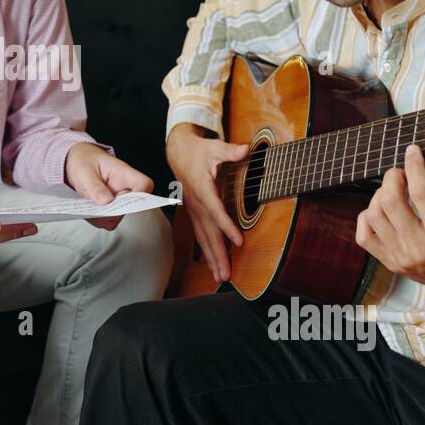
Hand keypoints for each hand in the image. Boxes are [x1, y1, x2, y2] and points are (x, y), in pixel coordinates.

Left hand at [63, 143, 154, 230]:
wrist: (76, 161)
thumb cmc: (84, 160)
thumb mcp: (85, 170)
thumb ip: (95, 186)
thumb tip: (106, 201)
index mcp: (123, 173)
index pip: (144, 184)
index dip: (140, 196)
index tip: (121, 202)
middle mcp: (124, 188)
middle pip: (131, 206)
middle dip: (112, 211)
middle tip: (95, 204)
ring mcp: (118, 200)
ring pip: (118, 217)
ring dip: (102, 217)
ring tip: (88, 206)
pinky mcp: (110, 209)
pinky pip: (108, 221)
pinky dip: (97, 219)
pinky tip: (88, 210)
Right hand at [165, 123, 247, 283]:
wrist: (178, 153)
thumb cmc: (198, 151)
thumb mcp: (214, 147)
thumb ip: (230, 150)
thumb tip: (246, 149)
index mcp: (202, 188)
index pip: (216, 211)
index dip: (227, 227)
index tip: (239, 242)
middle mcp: (197, 204)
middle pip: (208, 232)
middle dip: (217, 254)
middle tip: (226, 274)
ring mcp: (194, 211)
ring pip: (203, 238)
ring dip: (212, 258)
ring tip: (221, 277)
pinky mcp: (195, 214)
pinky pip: (201, 235)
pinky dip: (207, 252)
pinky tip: (212, 265)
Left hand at [355, 144, 424, 312]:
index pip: (421, 191)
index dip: (414, 165)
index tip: (413, 151)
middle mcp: (421, 248)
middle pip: (390, 201)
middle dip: (394, 177)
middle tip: (403, 172)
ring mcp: (403, 258)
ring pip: (374, 215)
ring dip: (380, 195)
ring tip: (395, 190)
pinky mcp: (392, 264)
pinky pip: (365, 237)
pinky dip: (368, 217)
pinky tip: (381, 211)